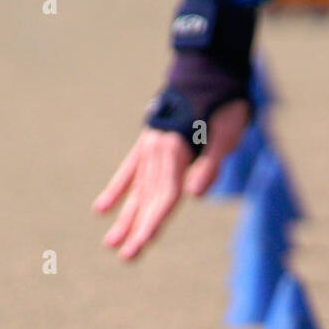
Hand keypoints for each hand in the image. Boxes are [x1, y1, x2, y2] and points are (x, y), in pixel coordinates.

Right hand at [92, 99, 249, 260]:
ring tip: (111, 244)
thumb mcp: (226, 133)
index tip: (144, 244)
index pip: (165, 196)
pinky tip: (102, 210)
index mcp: (176, 151)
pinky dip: (117, 190)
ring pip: (136, 190)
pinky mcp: (148, 144)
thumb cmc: (224, 105)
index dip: (155, 222)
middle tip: (126, 258)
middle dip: (137, 229)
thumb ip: (210, 164)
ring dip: (125, 218)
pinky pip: (129, 171)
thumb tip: (195, 194)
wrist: (208, 70)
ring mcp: (149, 148)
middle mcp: (157, 151)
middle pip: (148, 198)